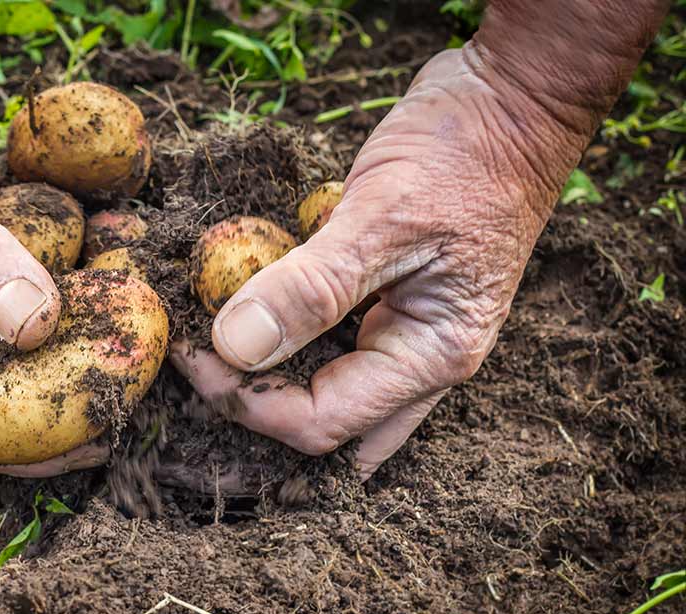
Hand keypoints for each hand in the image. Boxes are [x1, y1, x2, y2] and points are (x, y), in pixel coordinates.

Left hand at [172, 45, 593, 477]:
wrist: (514, 99)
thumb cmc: (468, 148)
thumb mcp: (383, 213)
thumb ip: (310, 286)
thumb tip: (234, 347)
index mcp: (432, 355)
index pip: (321, 421)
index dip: (246, 400)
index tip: (191, 351)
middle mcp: (419, 360)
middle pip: (321, 422)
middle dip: (252, 404)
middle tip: (191, 361)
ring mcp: (403, 333)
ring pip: (320, 388)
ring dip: (262, 373)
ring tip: (204, 339)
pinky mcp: (383, 302)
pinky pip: (322, 340)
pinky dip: (279, 332)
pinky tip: (240, 306)